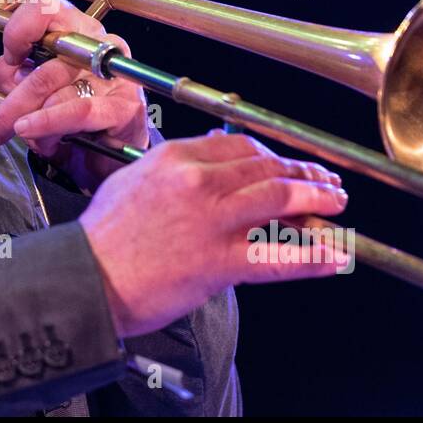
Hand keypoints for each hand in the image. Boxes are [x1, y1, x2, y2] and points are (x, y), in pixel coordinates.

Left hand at [0, 0, 148, 190]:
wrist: (112, 155)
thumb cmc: (71, 117)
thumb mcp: (33, 91)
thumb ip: (14, 76)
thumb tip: (6, 75)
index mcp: (75, 29)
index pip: (46, 5)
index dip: (19, 29)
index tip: (9, 59)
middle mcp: (98, 43)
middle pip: (45, 58)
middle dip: (12, 96)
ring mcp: (114, 74)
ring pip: (56, 86)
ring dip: (27, 115)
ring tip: (19, 133)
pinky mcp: (125, 105)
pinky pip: (78, 110)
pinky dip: (49, 122)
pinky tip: (33, 134)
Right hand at [77, 130, 350, 337]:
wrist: (86, 278)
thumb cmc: (102, 236)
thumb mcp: (131, 180)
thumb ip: (171, 167)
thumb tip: (203, 158)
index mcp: (175, 157)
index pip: (238, 144)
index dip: (271, 153)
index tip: (285, 162)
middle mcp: (198, 182)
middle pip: (266, 166)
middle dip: (303, 172)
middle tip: (325, 180)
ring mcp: (212, 221)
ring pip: (279, 199)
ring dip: (317, 198)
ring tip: (337, 202)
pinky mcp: (219, 262)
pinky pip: (277, 255)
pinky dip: (312, 255)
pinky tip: (335, 254)